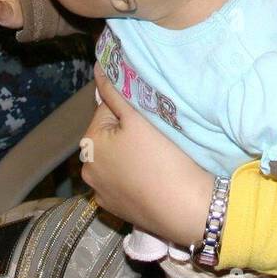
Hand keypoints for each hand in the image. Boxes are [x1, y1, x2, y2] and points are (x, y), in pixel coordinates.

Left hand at [81, 64, 212, 244]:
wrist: (188, 211)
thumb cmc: (165, 159)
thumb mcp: (139, 118)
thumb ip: (115, 90)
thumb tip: (98, 66)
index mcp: (90, 142)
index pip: (107, 109)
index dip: (132, 109)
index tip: (153, 120)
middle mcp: (88, 169)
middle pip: (110, 136)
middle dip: (128, 132)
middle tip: (158, 139)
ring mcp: (100, 193)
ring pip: (116, 159)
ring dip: (130, 155)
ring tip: (157, 159)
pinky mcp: (115, 210)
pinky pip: (122, 182)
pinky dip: (133, 178)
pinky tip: (152, 180)